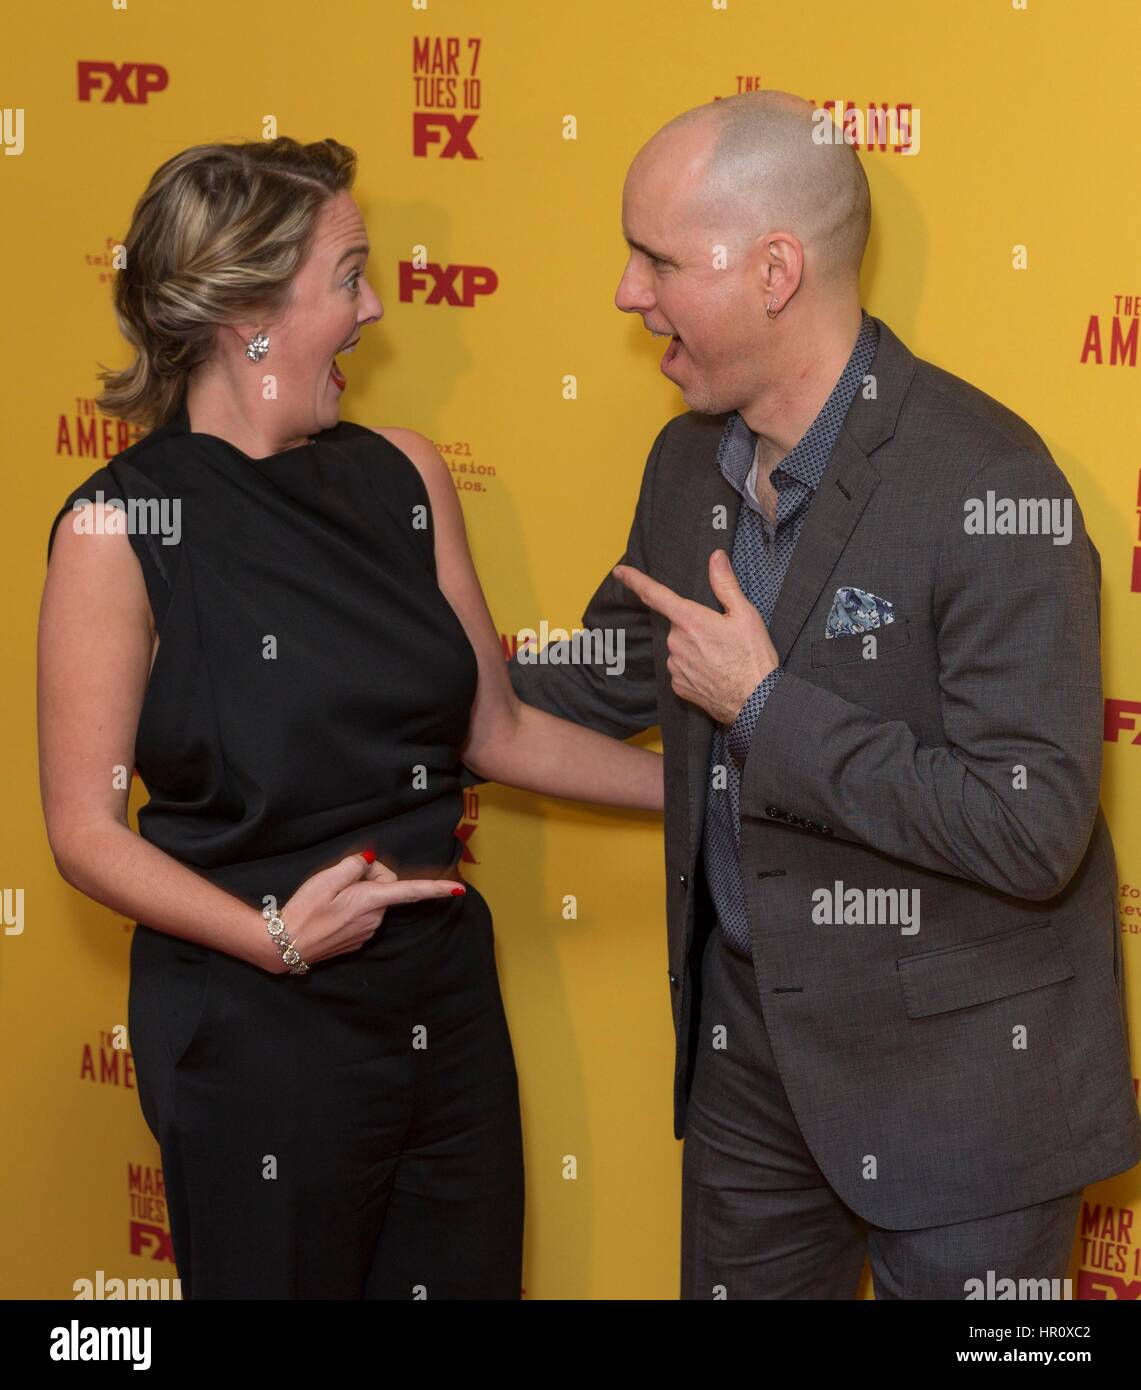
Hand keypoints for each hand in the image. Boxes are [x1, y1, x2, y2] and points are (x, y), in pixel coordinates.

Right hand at [261, 851, 464, 973]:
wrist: (286, 945)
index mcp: (370, 901)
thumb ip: (353, 866)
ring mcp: (368, 931)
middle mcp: (375, 918)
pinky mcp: (359, 939)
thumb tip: (369, 863)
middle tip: (340, 880)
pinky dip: (354, 907)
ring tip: (331, 899)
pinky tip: (332, 912)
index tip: (459, 889)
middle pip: (386, 886)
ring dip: (360, 893)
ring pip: (375, 900)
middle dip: (370, 877)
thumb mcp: (326, 879)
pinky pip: (365, 913)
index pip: (410, 891)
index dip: (436, 889)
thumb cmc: (304, 910)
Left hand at [613, 550, 777, 725]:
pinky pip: (681, 669)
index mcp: (690, 620)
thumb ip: (725, 584)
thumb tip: (715, 557)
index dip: (635, 580)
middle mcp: (676, 642)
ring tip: (722, 658)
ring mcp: (674, 666)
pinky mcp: (678, 686)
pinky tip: (714, 672)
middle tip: (722, 637)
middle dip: (695, 626)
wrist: (756, 702)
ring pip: (679, 648)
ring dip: (695, 648)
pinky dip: (695, 668)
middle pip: (678, 625)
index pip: (655, 594)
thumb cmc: (753, 657)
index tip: (619, 572)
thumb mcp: (745, 614)